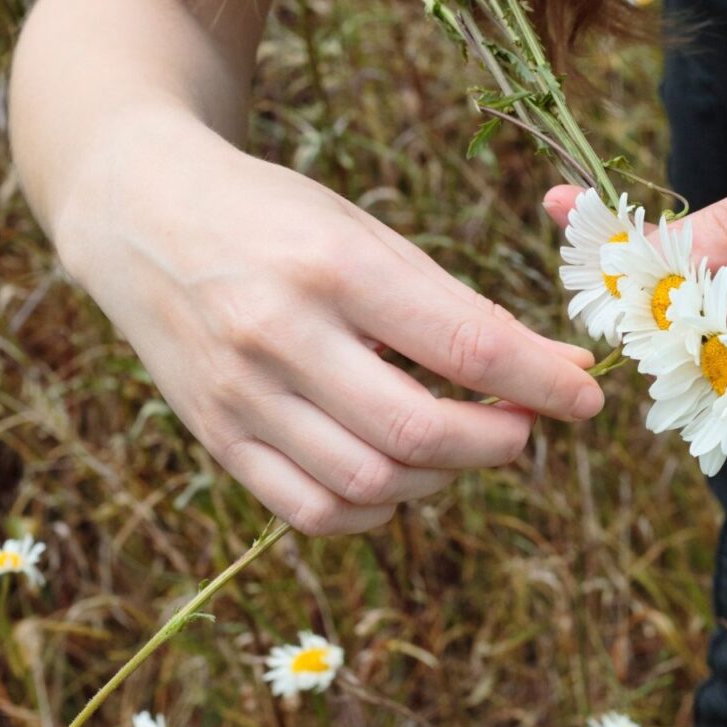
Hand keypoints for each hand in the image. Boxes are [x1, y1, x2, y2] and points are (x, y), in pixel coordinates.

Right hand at [54, 106, 604, 535]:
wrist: (140, 215)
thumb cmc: (273, 217)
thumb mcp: (366, 233)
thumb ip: (455, 306)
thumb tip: (557, 369)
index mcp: (332, 266)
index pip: (465, 345)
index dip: (542, 384)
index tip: (585, 397)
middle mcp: (279, 335)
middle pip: (419, 432)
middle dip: (498, 442)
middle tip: (525, 426)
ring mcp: (240, 395)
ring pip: (370, 483)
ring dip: (442, 478)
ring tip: (460, 442)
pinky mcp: (216, 437)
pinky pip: (311, 511)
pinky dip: (375, 508)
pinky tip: (396, 474)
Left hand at [545, 122, 726, 385]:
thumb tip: (655, 256)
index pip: (712, 344)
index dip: (642, 304)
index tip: (579, 253)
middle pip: (704, 344)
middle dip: (635, 286)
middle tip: (562, 213)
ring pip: (721, 332)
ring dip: (665, 279)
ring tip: (582, 213)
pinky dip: (710, 279)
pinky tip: (656, 239)